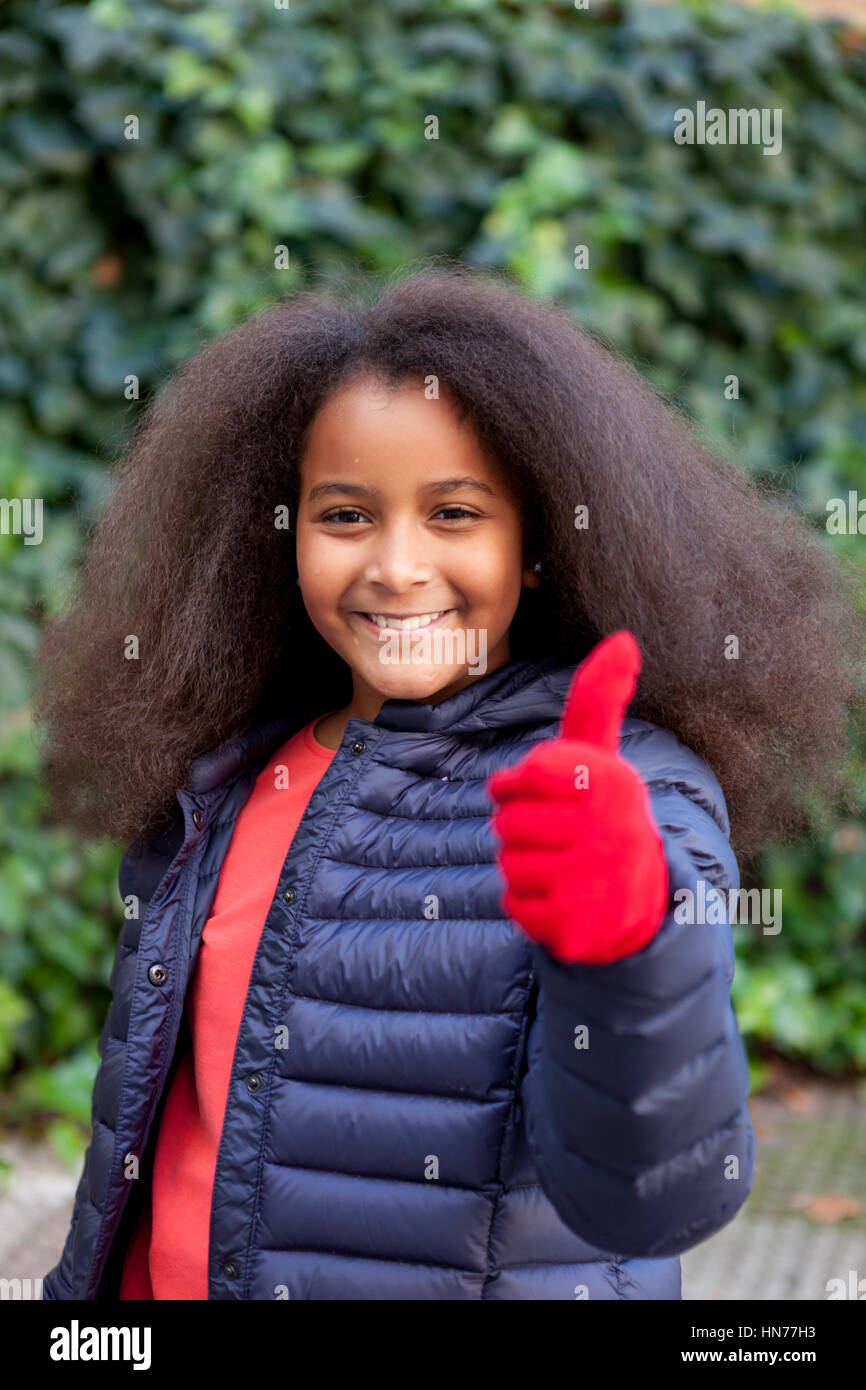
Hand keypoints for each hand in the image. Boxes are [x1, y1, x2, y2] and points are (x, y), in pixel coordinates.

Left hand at [486, 631, 668, 963]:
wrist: (636, 902)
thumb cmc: (601, 814)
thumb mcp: (602, 755)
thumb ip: (599, 698)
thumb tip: (624, 638)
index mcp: (612, 782)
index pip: (524, 776)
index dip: (520, 785)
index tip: (547, 792)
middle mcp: (609, 830)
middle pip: (507, 822)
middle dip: (521, 828)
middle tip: (558, 835)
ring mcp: (594, 882)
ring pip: (508, 863)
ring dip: (524, 865)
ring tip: (563, 865)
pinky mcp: (576, 926)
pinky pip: (515, 904)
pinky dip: (528, 903)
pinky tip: (561, 898)